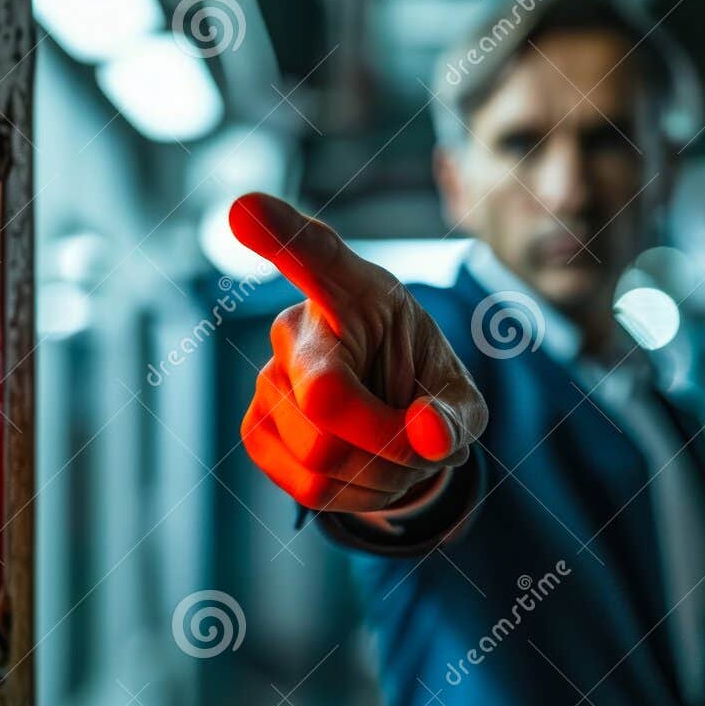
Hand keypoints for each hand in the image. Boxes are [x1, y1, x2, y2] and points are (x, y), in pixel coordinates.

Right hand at [232, 193, 487, 513]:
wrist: (393, 426)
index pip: (315, 256)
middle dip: (391, 442)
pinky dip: (354, 496)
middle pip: (330, 403)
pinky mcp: (256, 430)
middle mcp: (297, 326)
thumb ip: (457, 415)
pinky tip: (363, 471)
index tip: (243, 209)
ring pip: (322, 457)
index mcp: (354, 292)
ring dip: (380, 475)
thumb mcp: (461, 397)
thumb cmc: (423, 388)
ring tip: (392, 452)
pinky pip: (309, 488)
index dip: (279, 235)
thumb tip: (426, 438)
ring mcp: (266, 379)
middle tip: (419, 436)